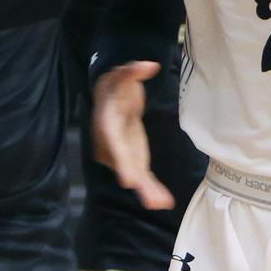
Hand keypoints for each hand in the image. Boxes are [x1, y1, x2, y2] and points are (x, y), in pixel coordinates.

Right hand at [93, 60, 172, 208]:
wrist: (109, 97)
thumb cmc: (116, 86)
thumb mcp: (123, 74)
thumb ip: (133, 71)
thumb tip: (147, 65)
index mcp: (106, 125)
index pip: (113, 145)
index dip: (121, 162)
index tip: (128, 180)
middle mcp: (111, 144)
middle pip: (124, 165)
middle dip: (137, 181)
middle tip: (150, 200)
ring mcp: (122, 153)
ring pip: (134, 174)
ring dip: (146, 191)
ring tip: (160, 204)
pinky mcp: (132, 158)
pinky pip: (141, 175)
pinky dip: (151, 188)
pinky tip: (164, 201)